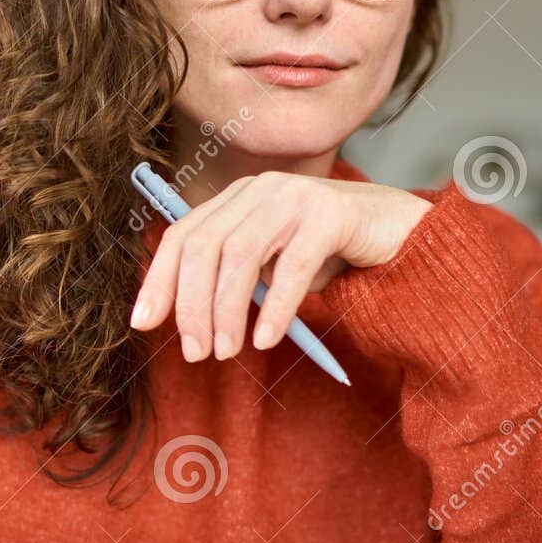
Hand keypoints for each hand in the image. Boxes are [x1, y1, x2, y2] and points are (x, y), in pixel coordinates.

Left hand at [129, 170, 431, 359]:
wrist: (398, 231)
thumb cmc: (331, 253)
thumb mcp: (274, 266)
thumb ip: (236, 281)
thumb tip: (191, 324)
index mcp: (238, 199)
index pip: (182, 235)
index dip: (159, 279)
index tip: (143, 323)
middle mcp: (260, 190)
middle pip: (205, 246)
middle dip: (191, 304)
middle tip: (196, 352)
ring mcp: (295, 196)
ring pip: (242, 255)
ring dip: (227, 310)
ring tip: (227, 352)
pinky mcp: (331, 214)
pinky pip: (293, 265)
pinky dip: (276, 307)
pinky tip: (266, 338)